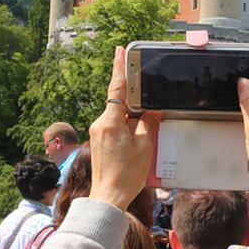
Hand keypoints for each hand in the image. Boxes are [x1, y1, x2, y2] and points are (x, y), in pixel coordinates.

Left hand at [88, 46, 160, 208]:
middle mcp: (100, 124)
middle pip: (119, 103)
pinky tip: (137, 138)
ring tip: (144, 130)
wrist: (108, 196)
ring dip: (131, 117)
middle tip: (145, 96)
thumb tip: (150, 112)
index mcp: (110, 122)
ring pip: (118, 116)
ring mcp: (98, 133)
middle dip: (134, 101)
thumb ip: (147, 124)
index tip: (119, 51)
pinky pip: (114, 126)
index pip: (117, 90)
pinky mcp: (99, 141)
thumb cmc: (126, 175)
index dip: (119, 69)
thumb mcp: (145, 147)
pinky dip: (126, 126)